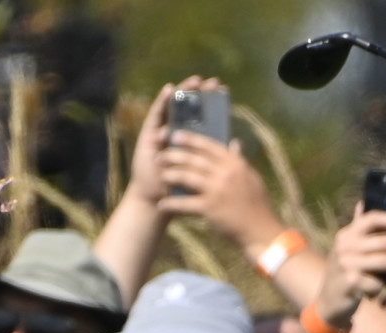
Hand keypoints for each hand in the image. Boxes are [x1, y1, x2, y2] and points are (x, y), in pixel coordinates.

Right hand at [123, 76, 222, 209]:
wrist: (161, 199)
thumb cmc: (184, 186)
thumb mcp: (204, 169)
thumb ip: (218, 154)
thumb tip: (237, 142)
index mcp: (193, 140)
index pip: (204, 115)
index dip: (213, 103)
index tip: (224, 90)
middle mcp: (178, 132)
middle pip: (190, 108)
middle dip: (200, 94)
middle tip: (212, 81)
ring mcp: (163, 131)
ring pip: (175, 108)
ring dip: (184, 93)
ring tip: (195, 81)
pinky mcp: (149, 133)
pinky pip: (156, 115)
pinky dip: (162, 102)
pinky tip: (169, 90)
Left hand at [155, 131, 280, 247]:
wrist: (261, 232)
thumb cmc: (258, 205)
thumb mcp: (253, 178)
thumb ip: (241, 160)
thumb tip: (236, 142)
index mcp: (236, 165)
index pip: (209, 146)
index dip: (191, 139)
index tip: (176, 135)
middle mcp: (225, 174)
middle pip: (193, 159)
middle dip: (174, 155)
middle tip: (160, 156)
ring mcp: (216, 191)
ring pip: (185, 177)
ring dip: (170, 175)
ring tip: (161, 176)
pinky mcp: (209, 208)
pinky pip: (184, 203)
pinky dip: (172, 203)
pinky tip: (163, 204)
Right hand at [315, 203, 385, 327]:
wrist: (328, 302)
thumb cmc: (344, 273)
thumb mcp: (347, 248)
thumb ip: (357, 229)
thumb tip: (362, 203)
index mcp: (347, 234)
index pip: (372, 218)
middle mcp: (345, 246)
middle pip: (385, 241)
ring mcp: (346, 264)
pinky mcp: (350, 283)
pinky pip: (378, 283)